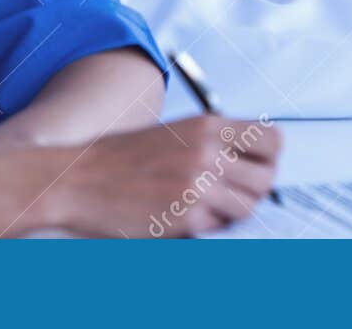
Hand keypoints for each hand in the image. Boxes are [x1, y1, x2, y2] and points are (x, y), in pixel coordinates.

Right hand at [37, 115, 280, 237]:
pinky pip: (218, 227)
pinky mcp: (186, 218)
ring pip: (247, 207)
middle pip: (266, 178)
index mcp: (208, 125)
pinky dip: (207, 225)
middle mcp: (209, 152)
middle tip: (235, 194)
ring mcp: (199, 186)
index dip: (269, 158)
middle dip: (256, 190)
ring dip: (233, 211)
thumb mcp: (175, 133)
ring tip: (207, 206)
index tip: (257, 167)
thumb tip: (251, 161)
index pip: (272, 140)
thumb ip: (214, 142)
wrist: (79, 180)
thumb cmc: (123, 158)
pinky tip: (183, 216)